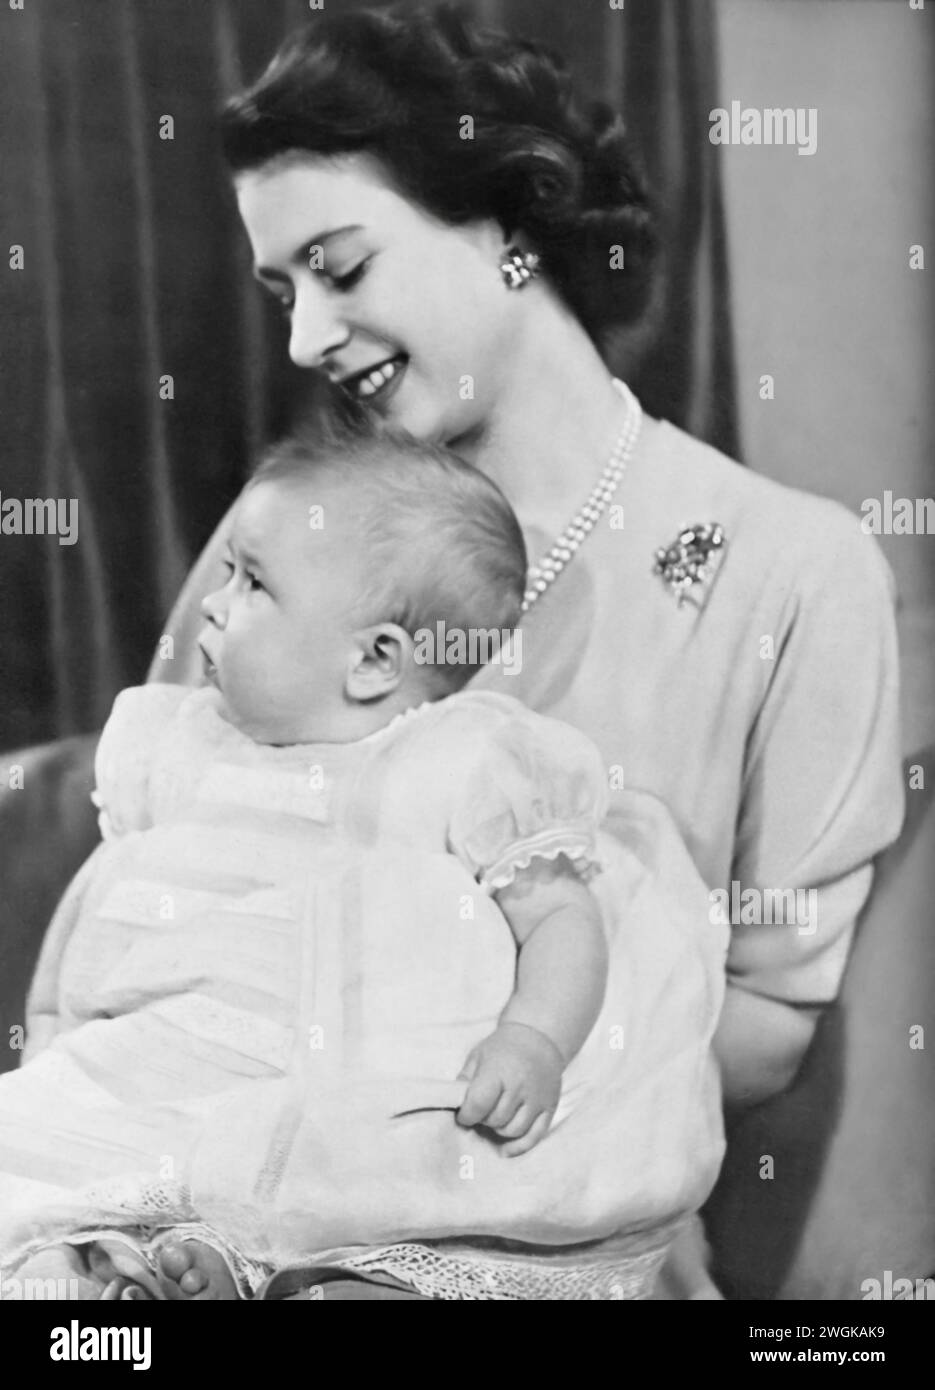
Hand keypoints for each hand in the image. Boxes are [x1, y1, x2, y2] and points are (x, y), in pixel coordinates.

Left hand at [456, 1022, 562, 1155]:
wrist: (538, 1038)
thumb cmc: (503, 1048)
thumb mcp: (478, 1056)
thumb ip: (465, 1081)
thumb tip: (453, 1104)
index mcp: (499, 1071)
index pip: (478, 1104)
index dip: (466, 1115)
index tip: (463, 1114)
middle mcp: (520, 1086)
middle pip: (495, 1119)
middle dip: (483, 1120)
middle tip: (482, 1110)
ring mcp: (537, 1098)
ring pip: (513, 1131)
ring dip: (499, 1129)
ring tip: (495, 1117)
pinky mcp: (549, 1107)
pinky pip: (535, 1136)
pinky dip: (519, 1147)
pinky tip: (506, 1149)